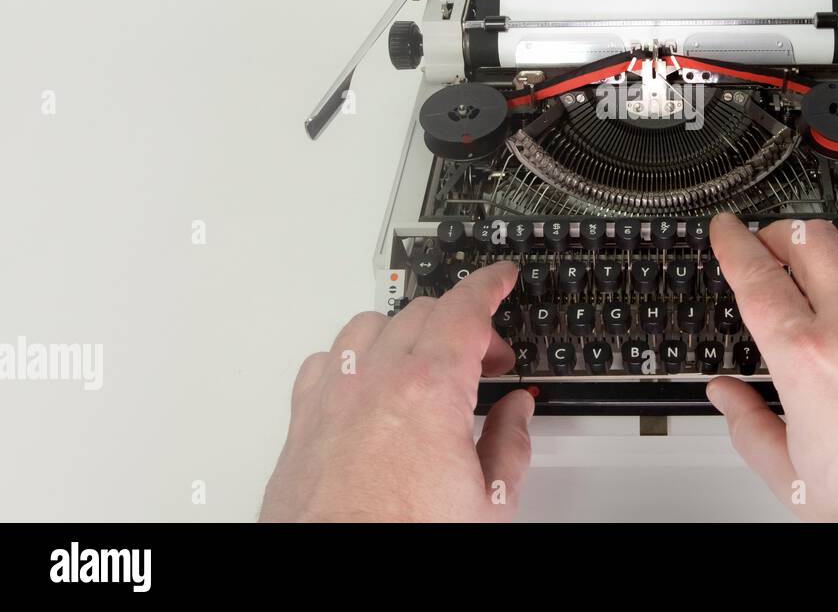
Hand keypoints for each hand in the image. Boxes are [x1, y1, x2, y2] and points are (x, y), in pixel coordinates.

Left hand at [260, 261, 532, 521]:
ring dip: (406, 331)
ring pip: (370, 325)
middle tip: (486, 357)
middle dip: (462, 323)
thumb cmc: (403, 539)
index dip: (488, 285)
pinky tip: (370, 379)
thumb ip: (510, 444)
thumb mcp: (491, 503)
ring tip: (428, 361)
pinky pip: (326, 360)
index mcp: (430, 391)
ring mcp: (333, 398)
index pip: (464, 309)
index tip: (500, 276)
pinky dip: (354, 357)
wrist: (338, 579)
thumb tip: (516, 412)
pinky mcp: (303, 421)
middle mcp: (375, 382)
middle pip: (422, 312)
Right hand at [705, 213, 837, 520]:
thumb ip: (749, 427)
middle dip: (779, 234)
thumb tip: (729, 398)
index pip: (757, 275)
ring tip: (822, 305)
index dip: (734, 244)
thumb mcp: (796, 477)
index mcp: (809, 356)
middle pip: (808, 238)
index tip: (727, 232)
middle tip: (767, 246)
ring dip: (830, 271)